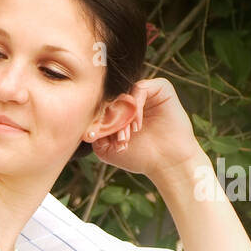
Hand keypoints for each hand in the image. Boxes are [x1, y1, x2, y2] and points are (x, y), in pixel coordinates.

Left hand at [87, 77, 205, 183]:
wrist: (168, 162)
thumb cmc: (139, 156)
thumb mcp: (106, 148)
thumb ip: (93, 132)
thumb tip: (82, 120)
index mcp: (118, 109)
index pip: (100, 105)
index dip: (97, 120)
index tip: (97, 139)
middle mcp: (132, 99)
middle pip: (111, 98)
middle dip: (111, 120)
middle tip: (118, 141)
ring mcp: (146, 93)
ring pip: (124, 94)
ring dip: (122, 116)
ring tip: (127, 137)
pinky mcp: (161, 88)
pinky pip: (140, 88)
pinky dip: (136, 107)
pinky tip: (137, 126)